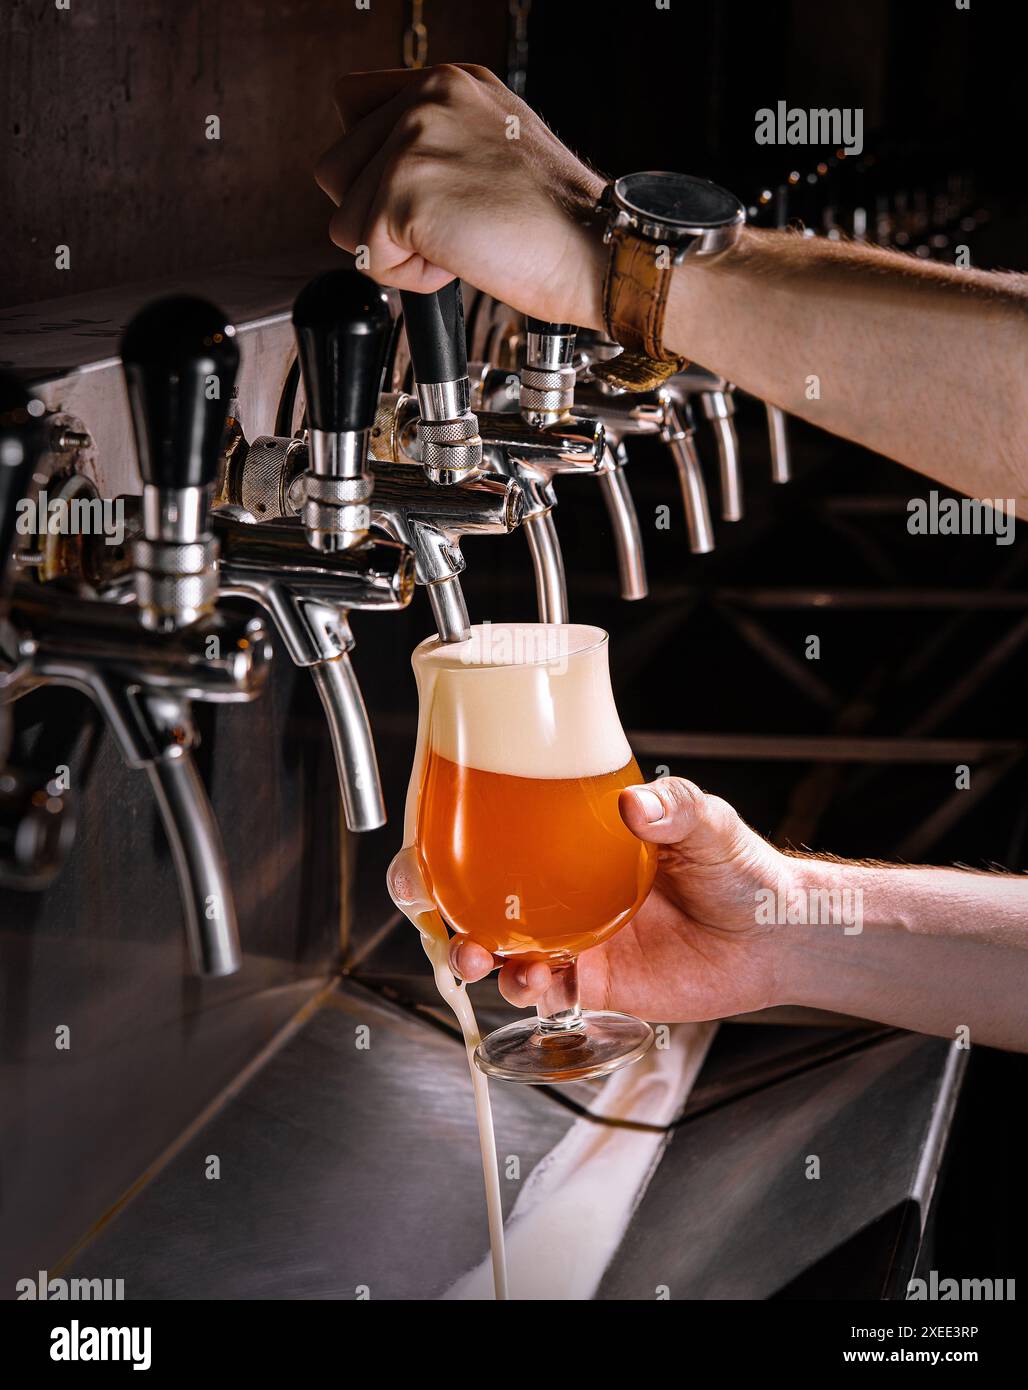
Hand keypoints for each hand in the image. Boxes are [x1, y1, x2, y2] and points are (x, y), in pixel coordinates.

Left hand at [315, 64, 606, 327]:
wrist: (592, 249)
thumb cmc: (554, 220)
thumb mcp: (494, 147)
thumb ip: (437, 143)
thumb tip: (380, 177)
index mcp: (449, 82)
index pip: (353, 108)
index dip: (372, 169)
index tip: (419, 196)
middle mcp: (427, 97)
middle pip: (336, 171)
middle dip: (379, 216)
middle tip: (448, 227)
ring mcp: (413, 140)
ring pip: (345, 220)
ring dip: (395, 250)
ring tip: (458, 242)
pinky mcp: (404, 190)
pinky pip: (367, 258)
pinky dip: (409, 278)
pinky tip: (459, 259)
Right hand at [449, 777, 798, 1022]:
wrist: (773, 934)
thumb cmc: (737, 867)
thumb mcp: (706, 821)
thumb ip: (673, 806)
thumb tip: (635, 804)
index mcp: (569, 845)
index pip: (491, 839)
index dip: (441, 845)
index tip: (421, 852)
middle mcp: (559, 893)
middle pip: (473, 898)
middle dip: (435, 907)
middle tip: (431, 911)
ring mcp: (573, 940)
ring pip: (499, 951)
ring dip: (475, 956)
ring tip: (482, 959)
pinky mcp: (594, 984)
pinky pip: (545, 992)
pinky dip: (529, 990)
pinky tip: (541, 981)